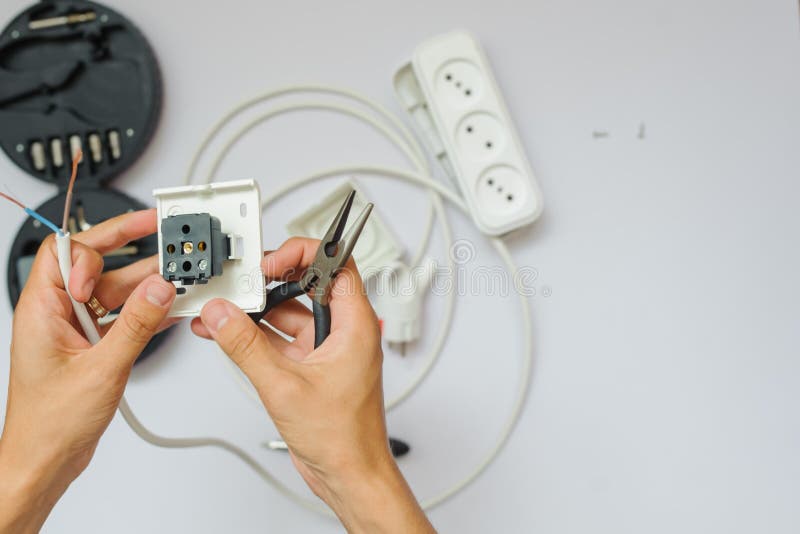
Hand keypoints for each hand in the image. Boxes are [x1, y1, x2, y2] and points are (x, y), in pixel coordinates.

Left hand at [0, 210, 176, 533]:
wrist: (45, 462)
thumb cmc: (49, 424)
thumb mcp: (101, 369)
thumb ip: (136, 325)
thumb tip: (160, 289)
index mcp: (41, 309)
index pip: (66, 252)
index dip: (98, 245)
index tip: (131, 244)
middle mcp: (57, 314)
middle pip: (97, 266)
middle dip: (131, 249)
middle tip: (162, 233)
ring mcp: (76, 330)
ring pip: (114, 291)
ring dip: (146, 284)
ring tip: (179, 275)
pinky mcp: (92, 346)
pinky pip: (122, 317)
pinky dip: (147, 312)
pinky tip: (172, 308)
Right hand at [191, 237, 433, 532]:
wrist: (349, 475)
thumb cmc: (345, 438)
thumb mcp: (285, 387)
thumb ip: (247, 348)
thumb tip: (224, 317)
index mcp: (355, 326)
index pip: (337, 266)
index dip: (305, 253)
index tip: (273, 261)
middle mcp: (344, 332)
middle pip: (307, 285)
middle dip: (272, 281)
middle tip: (242, 282)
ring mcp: (326, 350)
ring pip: (290, 313)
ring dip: (257, 311)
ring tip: (224, 308)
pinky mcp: (310, 367)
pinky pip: (281, 339)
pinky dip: (256, 336)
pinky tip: (227, 333)